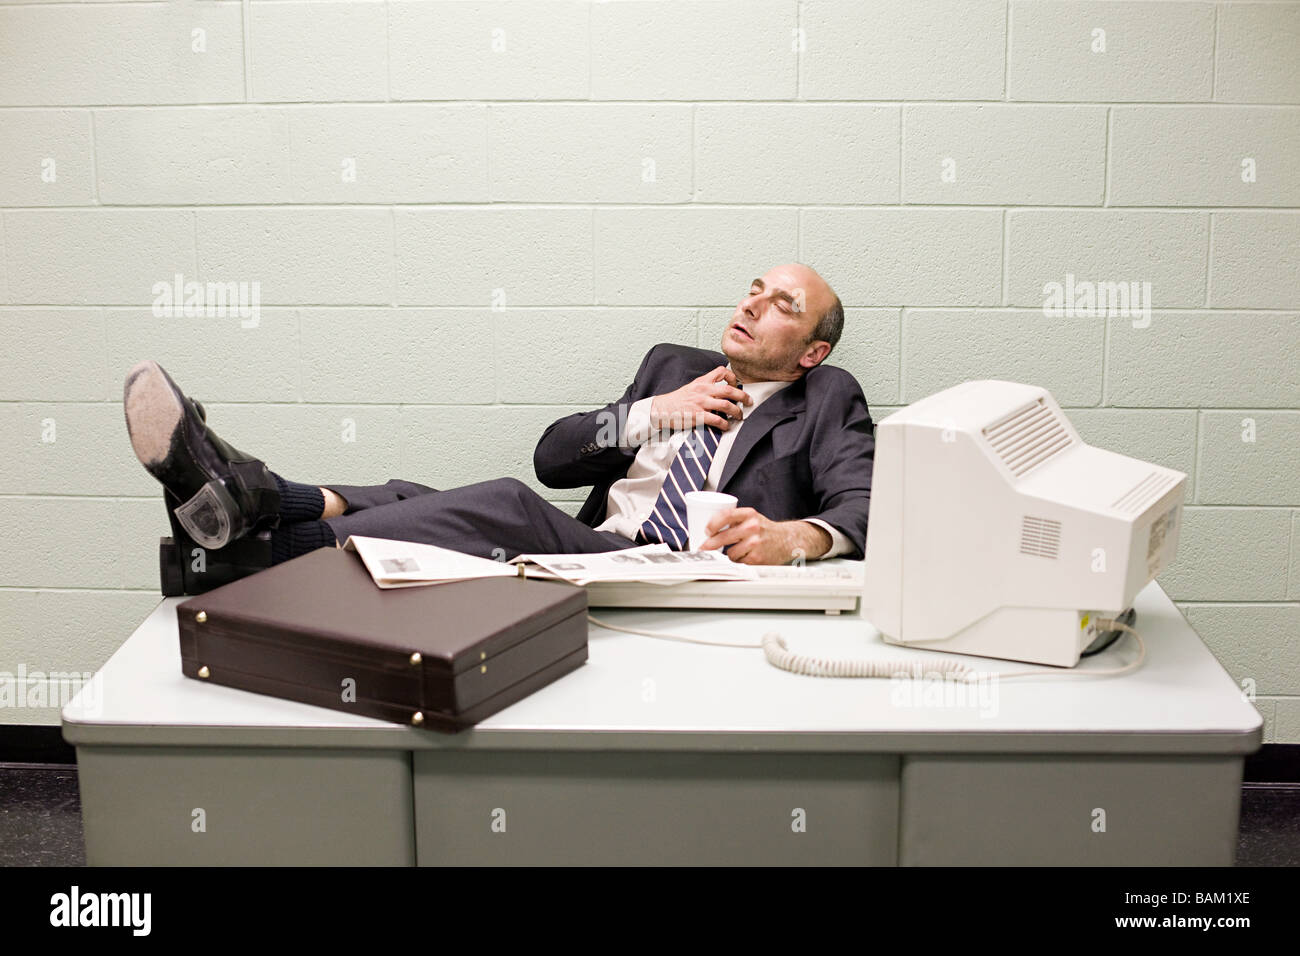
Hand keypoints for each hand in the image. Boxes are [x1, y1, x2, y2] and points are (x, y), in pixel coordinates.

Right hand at [649, 366, 751, 433]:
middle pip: (729, 389)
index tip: (738, 385)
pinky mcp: (698, 416)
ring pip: (726, 405)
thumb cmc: (677, 400)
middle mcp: (703, 390)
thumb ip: (706, 386)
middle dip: (743, 396)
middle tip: (749, 402)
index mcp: (702, 381)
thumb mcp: (692, 387)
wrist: (662, 409)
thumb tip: (722, 390)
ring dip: (737, 412)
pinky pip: (717, 420)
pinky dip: (725, 424)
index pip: (721, 371)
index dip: (733, 377)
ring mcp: (700, 403)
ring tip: (739, 416)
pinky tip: (726, 426)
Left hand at [700, 508, 831, 564]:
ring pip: (729, 553)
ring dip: (730, 554)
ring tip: (740, 550)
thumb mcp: (752, 517)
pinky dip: (740, 561)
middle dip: (709, 544)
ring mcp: (755, 543)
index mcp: (749, 514)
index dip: (712, 524)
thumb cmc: (765, 530)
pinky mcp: (757, 558)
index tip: (707, 530)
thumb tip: (709, 530)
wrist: (787, 540)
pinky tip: (748, 556)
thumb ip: (734, 520)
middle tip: (704, 547)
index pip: (725, 516)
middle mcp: (753, 527)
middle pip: (723, 537)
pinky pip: (739, 562)